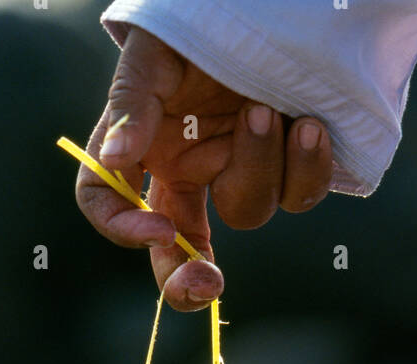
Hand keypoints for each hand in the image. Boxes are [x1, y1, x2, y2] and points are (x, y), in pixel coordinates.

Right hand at [76, 27, 333, 310]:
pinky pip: (298, 192)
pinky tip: (309, 126)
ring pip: (248, 210)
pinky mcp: (291, 164)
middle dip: (186, 278)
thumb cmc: (204, 12)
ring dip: (259, 167)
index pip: (107, 201)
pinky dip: (305, 166)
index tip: (158, 230)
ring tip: (267, 111)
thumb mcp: (156, 48)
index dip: (121, 227)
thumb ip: (132, 100)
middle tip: (208, 283)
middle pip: (177, 248)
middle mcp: (190, 166)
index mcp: (146, 143)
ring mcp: (242, 167)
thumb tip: (116, 159)